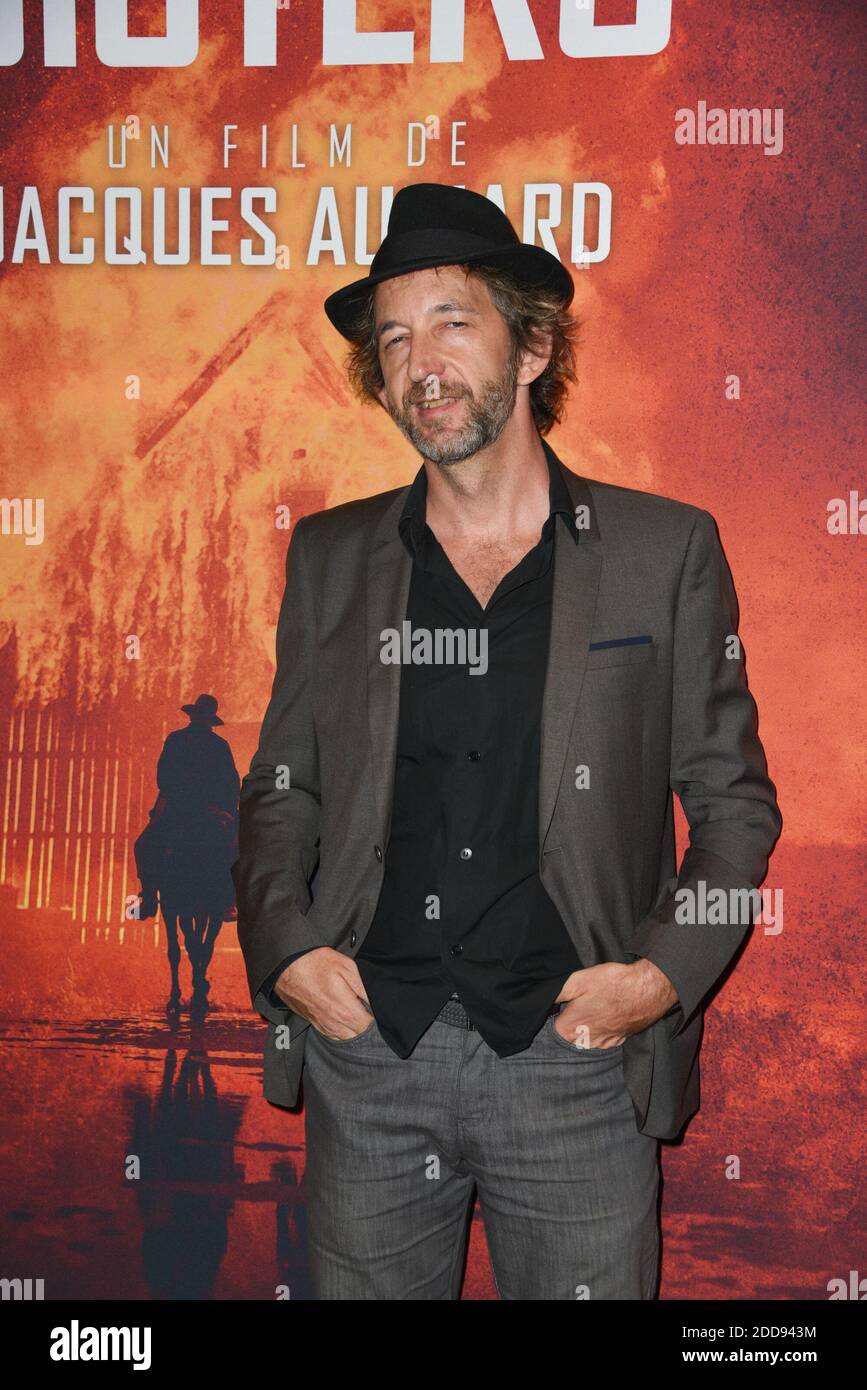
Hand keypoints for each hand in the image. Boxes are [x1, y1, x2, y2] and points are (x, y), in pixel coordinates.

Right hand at [273, 947, 373, 1039]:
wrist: (286, 964)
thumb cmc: (317, 963)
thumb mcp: (348, 968)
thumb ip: (364, 990)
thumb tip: (375, 1005)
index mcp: (346, 1011)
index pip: (369, 1027)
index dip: (376, 1019)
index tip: (376, 1009)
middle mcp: (334, 1024)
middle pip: (358, 1036)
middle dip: (366, 1026)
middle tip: (367, 1009)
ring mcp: (322, 1025)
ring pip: (344, 1038)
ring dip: (353, 1029)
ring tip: (355, 1012)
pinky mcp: (312, 1023)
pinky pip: (331, 1035)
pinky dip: (340, 1029)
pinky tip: (341, 1015)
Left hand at [553, 960, 677, 1048]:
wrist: (648, 990)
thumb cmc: (613, 984)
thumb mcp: (578, 981)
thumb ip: (556, 992)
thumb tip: (542, 998)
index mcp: (571, 1028)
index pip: (551, 1027)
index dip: (556, 1012)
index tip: (563, 1002)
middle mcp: (585, 1041)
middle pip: (568, 1034)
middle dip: (570, 1020)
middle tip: (579, 1002)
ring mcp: (603, 1043)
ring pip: (585, 1037)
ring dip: (587, 1025)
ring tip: (595, 1006)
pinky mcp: (618, 1040)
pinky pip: (602, 1037)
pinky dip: (602, 1028)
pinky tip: (607, 1013)